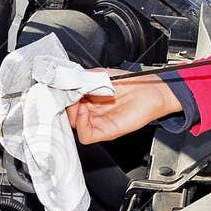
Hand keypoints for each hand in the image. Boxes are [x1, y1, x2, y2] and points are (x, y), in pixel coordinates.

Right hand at [66, 70, 182, 143]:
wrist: (151, 89)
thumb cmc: (131, 82)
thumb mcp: (100, 75)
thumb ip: (82, 78)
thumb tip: (66, 81)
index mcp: (88, 99)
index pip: (66, 102)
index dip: (61, 96)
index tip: (59, 87)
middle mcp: (91, 112)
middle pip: (67, 115)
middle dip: (64, 104)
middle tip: (68, 93)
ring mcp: (98, 123)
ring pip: (73, 126)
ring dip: (71, 113)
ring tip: (79, 101)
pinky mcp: (106, 131)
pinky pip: (86, 136)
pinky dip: (81, 124)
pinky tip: (85, 111)